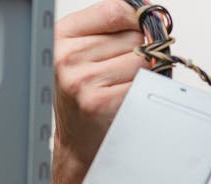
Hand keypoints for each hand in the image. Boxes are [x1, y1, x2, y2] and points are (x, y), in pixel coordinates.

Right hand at [54, 0, 148, 168]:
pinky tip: (130, 98)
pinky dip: (146, 89)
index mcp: (61, 36)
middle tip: (128, 71)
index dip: (137, 18)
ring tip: (127, 85)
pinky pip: (144, 82)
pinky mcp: (102, 102)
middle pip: (134, 36)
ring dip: (146, 71)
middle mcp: (68, 57)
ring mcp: (84, 80)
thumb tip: (150, 12)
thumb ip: (109, 29)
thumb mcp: (83, 55)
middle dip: (142, 51)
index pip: (114, 10)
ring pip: (143, 59)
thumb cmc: (84, 98)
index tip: (144, 28)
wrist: (77, 143)